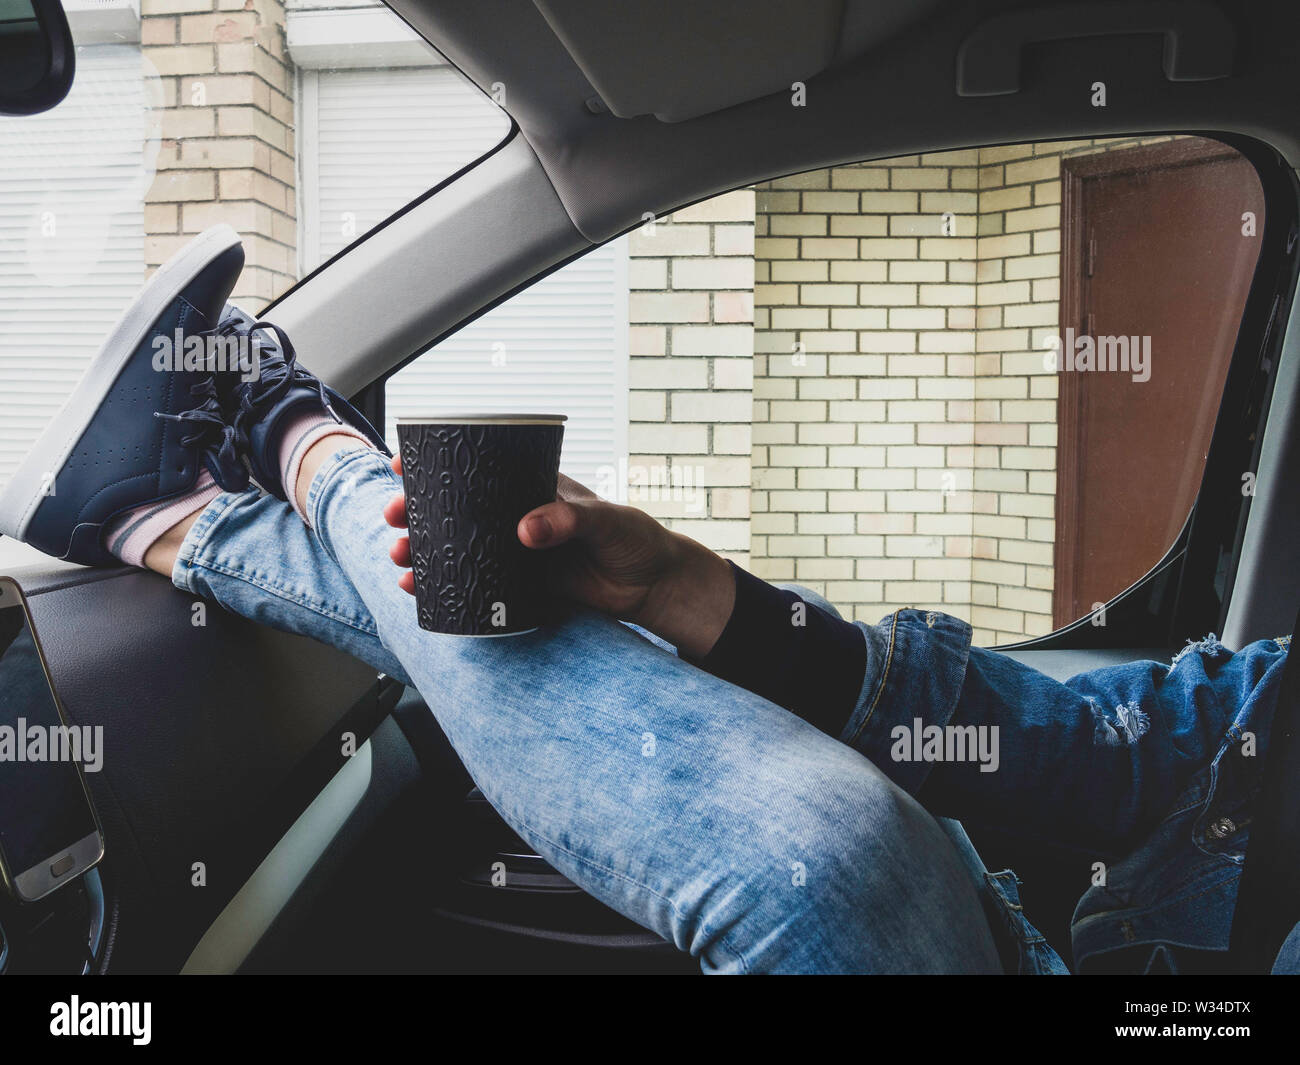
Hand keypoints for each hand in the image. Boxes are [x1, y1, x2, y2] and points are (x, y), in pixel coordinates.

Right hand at [383, 455, 734, 657]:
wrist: (652, 588)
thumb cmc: (634, 539)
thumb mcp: (604, 521)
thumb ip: (568, 520)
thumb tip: (526, 529)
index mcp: (532, 485)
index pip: (477, 465)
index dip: (434, 463)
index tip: (402, 464)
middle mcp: (514, 514)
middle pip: (453, 509)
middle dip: (416, 513)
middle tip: (394, 519)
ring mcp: (512, 550)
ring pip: (455, 546)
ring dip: (422, 552)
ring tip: (400, 562)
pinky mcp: (518, 585)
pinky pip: (472, 583)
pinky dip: (443, 587)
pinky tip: (420, 592)